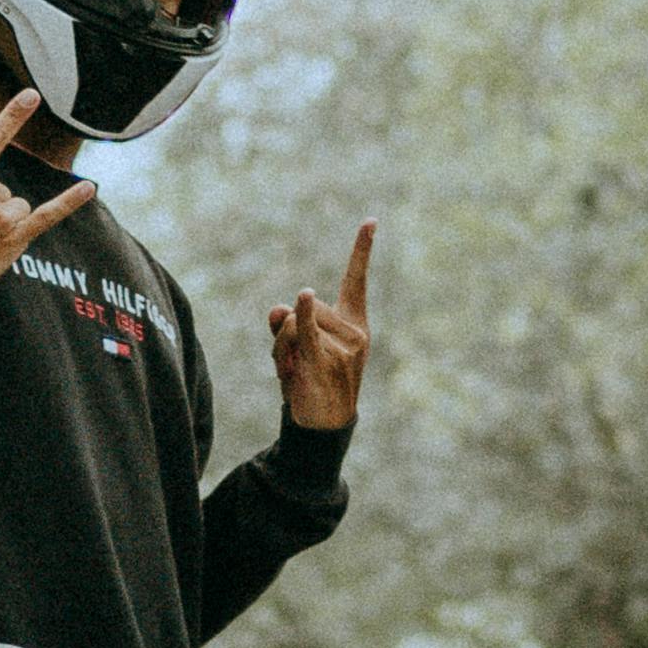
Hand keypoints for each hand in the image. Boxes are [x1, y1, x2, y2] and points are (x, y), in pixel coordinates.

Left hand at [270, 220, 374, 428]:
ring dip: (280, 347)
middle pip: (304, 308)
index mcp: (353, 324)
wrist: (322, 427)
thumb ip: (287, 324)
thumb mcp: (298, 348)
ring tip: (291, 373)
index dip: (361, 250)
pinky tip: (305, 295)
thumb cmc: (311, 383)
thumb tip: (277, 309)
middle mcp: (354, 333)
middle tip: (292, 363)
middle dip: (286, 332)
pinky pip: (307, 333)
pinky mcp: (326, 363)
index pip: (356, 281)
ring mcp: (344, 349)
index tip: (370, 220)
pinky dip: (303, 316)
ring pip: (293, 324)